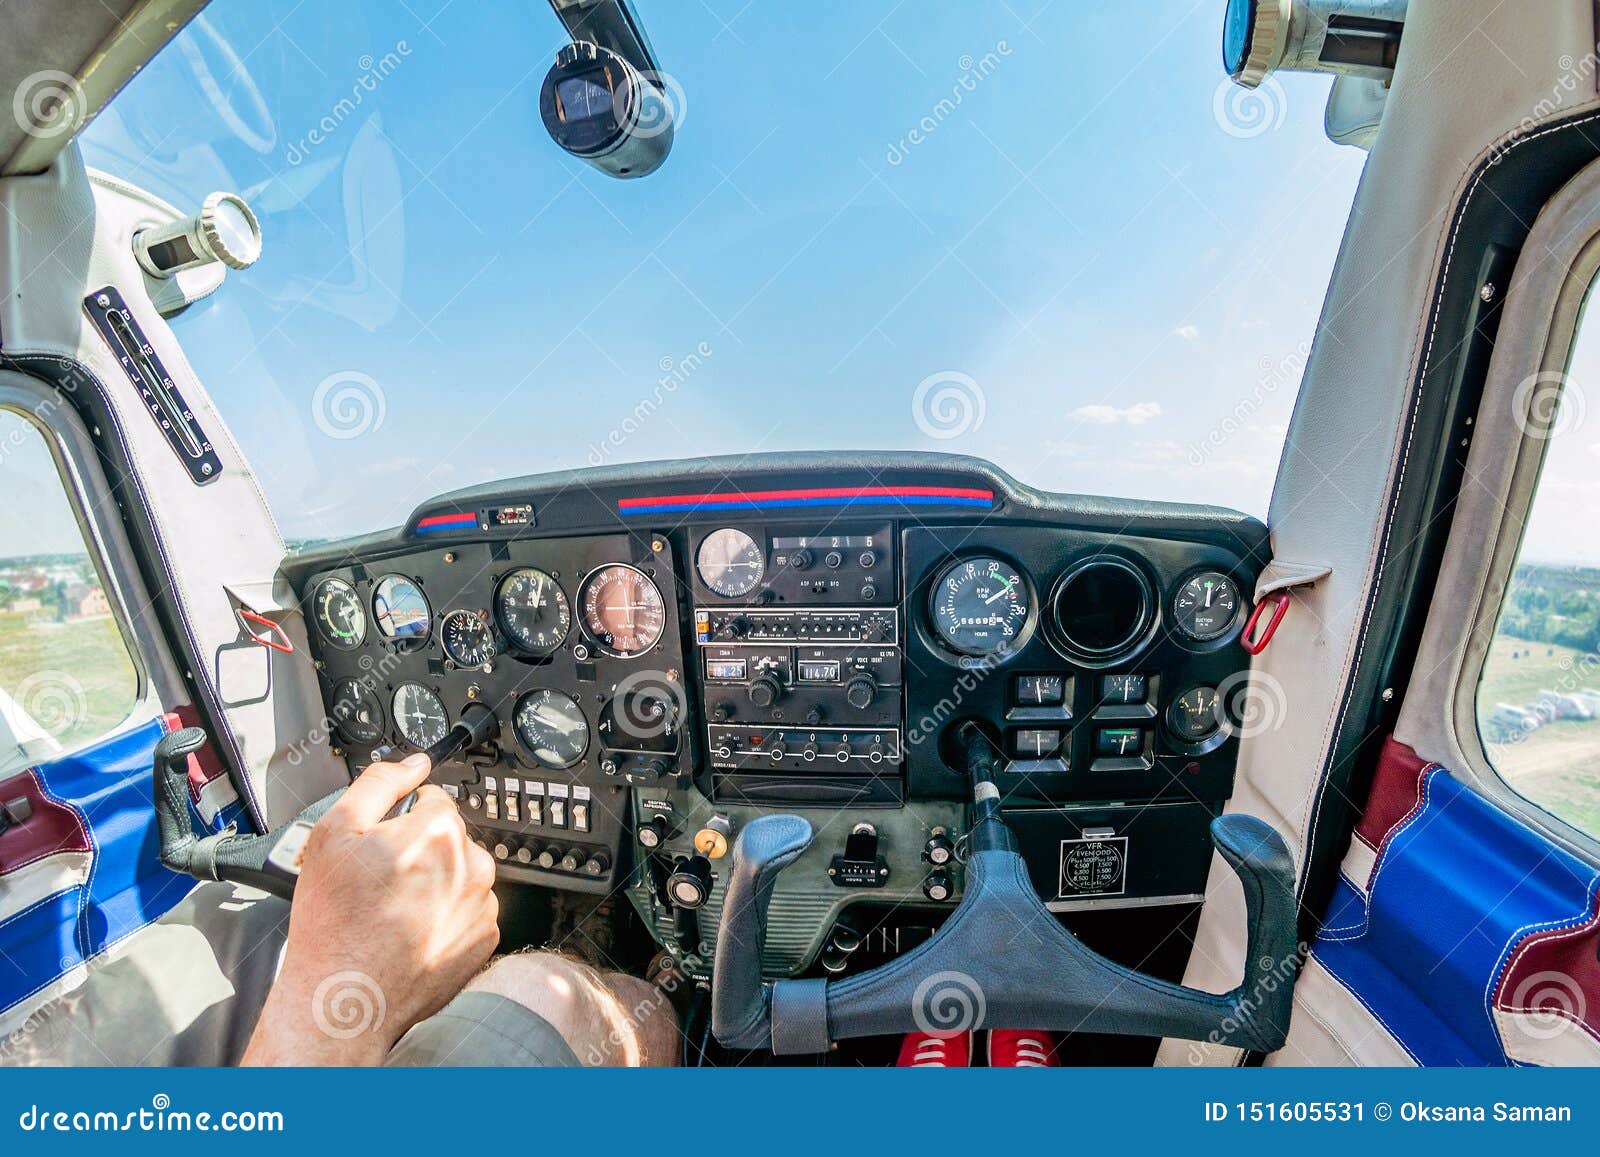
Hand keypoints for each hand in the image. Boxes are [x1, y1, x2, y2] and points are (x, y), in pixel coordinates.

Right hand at [243, 753, 498, 1064]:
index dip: (401, 818)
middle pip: (448, 838)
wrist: (346, 996)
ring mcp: (483, 905)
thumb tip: (413, 762)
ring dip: (434, 883)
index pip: (432, 800)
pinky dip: (444, 916)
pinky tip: (411, 932)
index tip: (381, 844)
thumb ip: (378, 783)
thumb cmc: (335, 922)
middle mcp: (473, 865)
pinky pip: (467, 911)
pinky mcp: (484, 939)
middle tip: (379, 882)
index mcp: (440, 832)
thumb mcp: (335, 832)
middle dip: (418, 851)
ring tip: (392, 912)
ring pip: (459, 874)